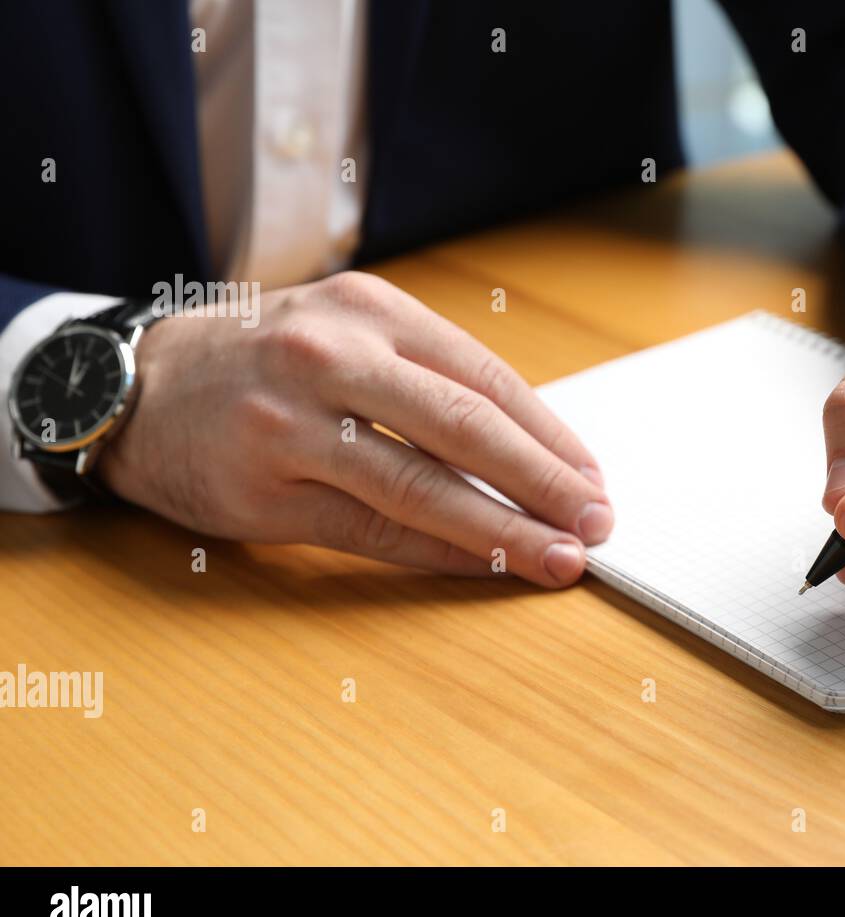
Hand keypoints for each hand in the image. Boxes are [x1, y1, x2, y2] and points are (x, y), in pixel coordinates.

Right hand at [98, 271, 612, 586]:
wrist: (139, 387)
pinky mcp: (263, 489)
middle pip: (464, 428)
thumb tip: (532, 448)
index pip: (484, 378)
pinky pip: (371, 531)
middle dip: (544, 482)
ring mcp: (291, 423)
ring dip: (502, 531)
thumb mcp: (346, 333)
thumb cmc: (267, 362)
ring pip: (421, 487)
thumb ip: (428, 377)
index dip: (549, 435)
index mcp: (369, 311)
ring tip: (557, 558)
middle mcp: (332, 357)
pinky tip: (483, 568)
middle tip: (596, 521)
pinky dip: (437, 553)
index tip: (592, 477)